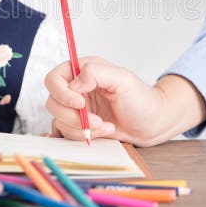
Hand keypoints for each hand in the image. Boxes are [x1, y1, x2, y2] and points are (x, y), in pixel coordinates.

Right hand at [44, 56, 205, 146]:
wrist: (152, 123)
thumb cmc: (141, 99)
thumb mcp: (122, 79)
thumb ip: (95, 73)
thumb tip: (73, 85)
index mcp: (83, 70)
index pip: (54, 78)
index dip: (62, 92)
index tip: (80, 103)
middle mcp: (76, 88)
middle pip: (53, 103)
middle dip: (74, 117)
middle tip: (98, 121)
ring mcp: (76, 108)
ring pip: (59, 120)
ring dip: (82, 129)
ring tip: (106, 127)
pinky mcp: (79, 125)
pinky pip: (66, 133)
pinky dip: (81, 136)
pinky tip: (99, 133)